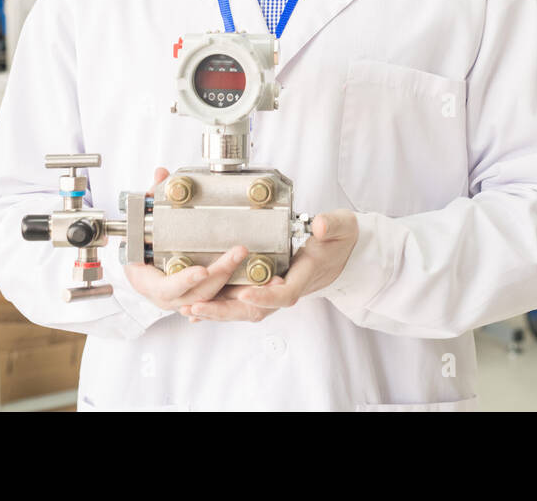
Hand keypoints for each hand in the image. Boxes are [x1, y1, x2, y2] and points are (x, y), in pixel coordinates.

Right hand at [123, 168, 249, 316]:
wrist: (141, 272)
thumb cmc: (139, 252)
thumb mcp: (142, 225)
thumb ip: (152, 200)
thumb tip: (161, 174)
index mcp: (153, 284)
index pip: (170, 288)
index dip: (186, 280)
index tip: (202, 270)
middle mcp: (172, 298)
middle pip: (199, 293)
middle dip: (221, 272)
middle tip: (238, 252)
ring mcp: (188, 301)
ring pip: (214, 296)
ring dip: (234, 282)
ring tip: (250, 263)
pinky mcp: (203, 299)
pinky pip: (222, 298)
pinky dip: (240, 291)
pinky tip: (260, 282)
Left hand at [178, 210, 358, 322]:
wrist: (345, 255)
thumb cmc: (340, 239)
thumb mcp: (342, 226)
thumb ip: (331, 225)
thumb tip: (320, 227)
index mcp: (305, 274)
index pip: (284, 294)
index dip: (264, 297)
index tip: (244, 293)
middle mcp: (288, 288)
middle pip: (257, 310)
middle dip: (226, 311)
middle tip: (198, 306)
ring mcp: (276, 291)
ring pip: (246, 310)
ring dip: (218, 312)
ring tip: (190, 308)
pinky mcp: (267, 289)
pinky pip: (243, 304)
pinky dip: (221, 309)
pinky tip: (198, 310)